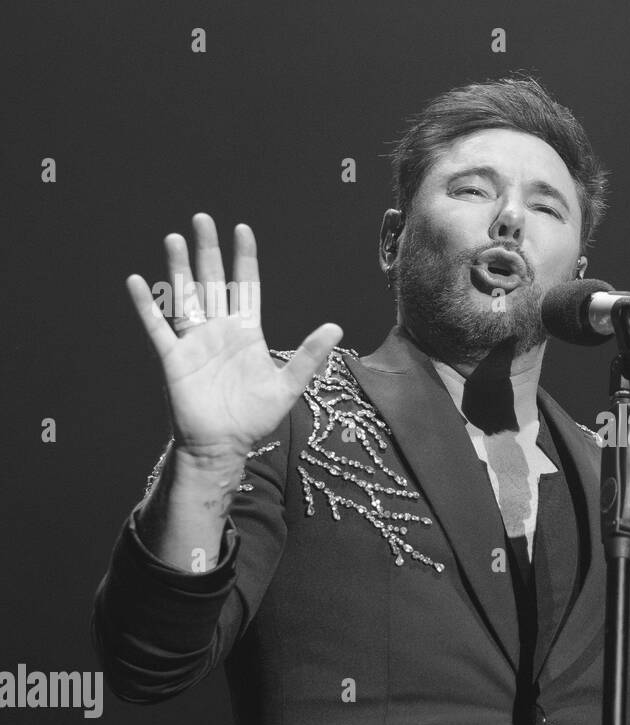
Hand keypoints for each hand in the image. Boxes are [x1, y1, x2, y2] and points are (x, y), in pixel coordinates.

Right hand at [125, 212, 342, 464]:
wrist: (223, 445)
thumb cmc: (254, 416)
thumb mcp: (288, 386)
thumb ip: (310, 356)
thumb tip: (336, 327)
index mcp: (246, 331)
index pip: (245, 286)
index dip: (244, 258)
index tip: (242, 229)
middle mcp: (218, 329)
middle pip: (212, 281)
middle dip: (208, 251)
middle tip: (202, 218)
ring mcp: (194, 341)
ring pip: (185, 296)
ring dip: (179, 268)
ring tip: (175, 238)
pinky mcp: (173, 358)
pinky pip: (157, 327)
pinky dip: (146, 306)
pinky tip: (137, 281)